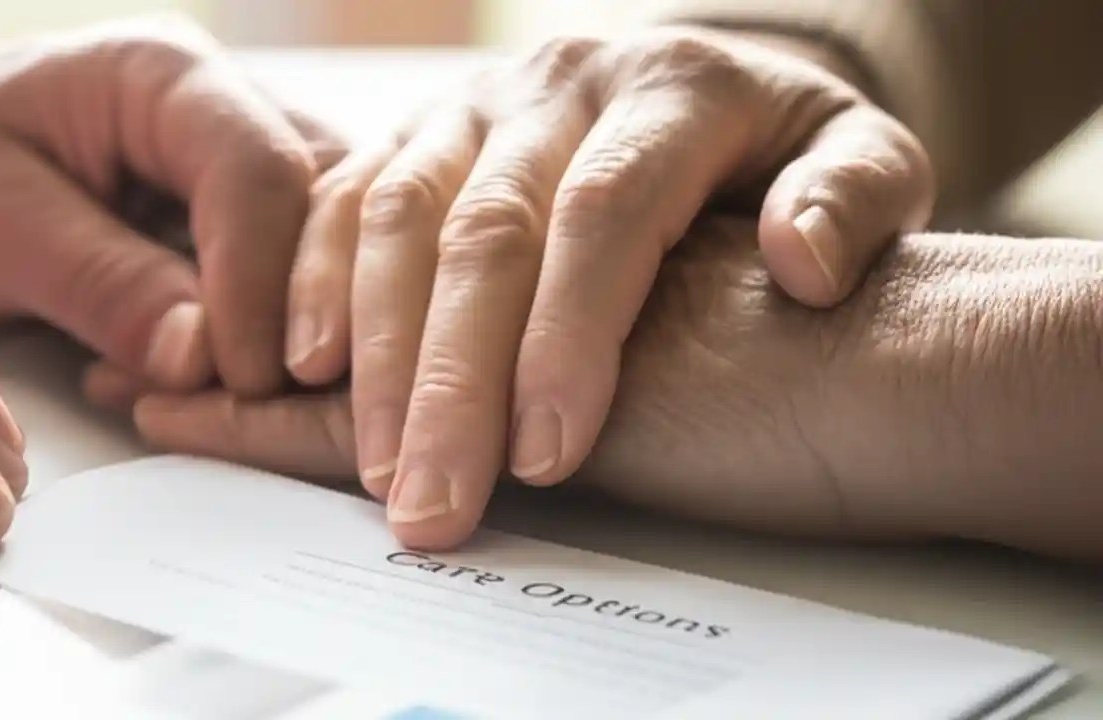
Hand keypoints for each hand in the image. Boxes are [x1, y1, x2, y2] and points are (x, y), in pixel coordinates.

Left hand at [0, 18, 343, 399]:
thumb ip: (96, 282)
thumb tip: (200, 360)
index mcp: (166, 75)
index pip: (257, 169)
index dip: (262, 280)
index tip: (240, 375)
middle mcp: (237, 108)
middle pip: (331, 207)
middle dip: (311, 314)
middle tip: (259, 401)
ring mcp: (263, 164)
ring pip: (342, 251)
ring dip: (300, 338)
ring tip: (221, 402)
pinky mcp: (267, 223)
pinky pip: (311, 287)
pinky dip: (273, 350)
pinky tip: (204, 388)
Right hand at [134, 27, 933, 548]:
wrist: (713, 88)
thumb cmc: (786, 155)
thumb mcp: (867, 156)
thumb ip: (855, 199)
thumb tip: (802, 265)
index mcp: (675, 87)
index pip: (605, 211)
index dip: (568, 336)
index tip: (545, 461)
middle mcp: (560, 85)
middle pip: (488, 228)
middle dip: (453, 380)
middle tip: (434, 508)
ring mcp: (478, 105)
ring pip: (401, 214)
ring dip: (378, 352)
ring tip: (376, 471)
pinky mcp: (423, 132)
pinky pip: (349, 193)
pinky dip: (321, 281)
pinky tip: (308, 368)